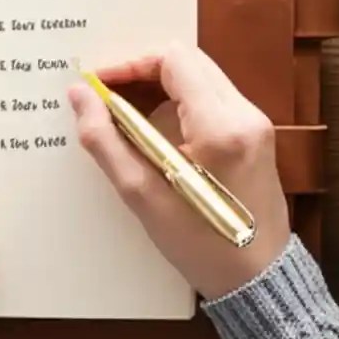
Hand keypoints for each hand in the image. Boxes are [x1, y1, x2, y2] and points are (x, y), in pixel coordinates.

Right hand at [68, 44, 290, 299]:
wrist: (259, 279)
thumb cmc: (201, 246)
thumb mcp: (143, 196)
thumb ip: (106, 140)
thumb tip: (80, 95)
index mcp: (220, 126)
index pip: (174, 60)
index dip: (131, 64)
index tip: (100, 85)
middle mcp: (246, 114)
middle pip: (190, 62)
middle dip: (144, 72)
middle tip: (108, 98)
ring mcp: (257, 123)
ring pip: (203, 77)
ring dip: (163, 87)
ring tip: (126, 116)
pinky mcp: (257, 136)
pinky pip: (215, 99)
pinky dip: (182, 102)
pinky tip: (157, 131)